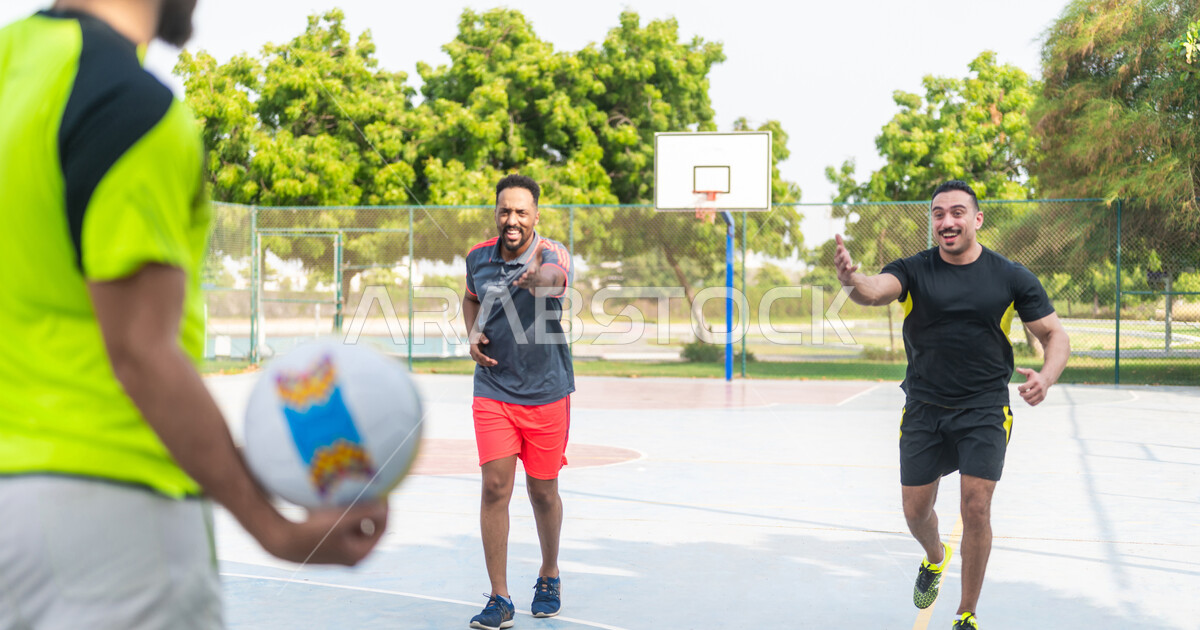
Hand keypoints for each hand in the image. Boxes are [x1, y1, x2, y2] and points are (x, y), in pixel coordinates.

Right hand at [261, 500, 388, 566]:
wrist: (281, 541)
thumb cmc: (312, 531)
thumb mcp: (342, 519)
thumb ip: (366, 511)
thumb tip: (384, 506)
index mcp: (359, 554)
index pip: (382, 529)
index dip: (384, 509)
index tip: (382, 492)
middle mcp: (351, 557)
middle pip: (369, 527)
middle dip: (369, 508)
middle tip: (369, 491)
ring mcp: (339, 552)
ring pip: (355, 526)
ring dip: (354, 510)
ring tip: (349, 494)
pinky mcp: (328, 546)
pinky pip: (342, 526)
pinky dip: (341, 514)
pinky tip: (332, 502)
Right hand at [469, 330, 497, 366]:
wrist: (474, 337)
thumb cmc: (478, 335)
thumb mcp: (480, 335)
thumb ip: (483, 338)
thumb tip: (487, 342)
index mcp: (473, 348)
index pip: (477, 354)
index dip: (483, 357)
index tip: (488, 359)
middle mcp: (472, 353)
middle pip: (479, 359)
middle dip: (487, 362)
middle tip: (495, 362)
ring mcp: (474, 356)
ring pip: (480, 362)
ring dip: (487, 364)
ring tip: (495, 363)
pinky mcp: (476, 357)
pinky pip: (481, 362)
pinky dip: (486, 363)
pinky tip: (492, 364)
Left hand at [513, 240, 545, 290]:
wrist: (540, 281)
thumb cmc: (537, 268)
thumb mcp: (538, 261)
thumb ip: (539, 253)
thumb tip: (542, 244)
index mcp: (536, 272)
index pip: (535, 271)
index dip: (533, 271)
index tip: (531, 270)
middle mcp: (534, 278)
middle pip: (531, 278)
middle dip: (528, 277)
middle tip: (524, 276)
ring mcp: (530, 282)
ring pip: (527, 283)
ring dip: (523, 282)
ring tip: (520, 280)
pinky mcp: (526, 285)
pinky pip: (522, 286)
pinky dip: (518, 285)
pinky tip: (514, 283)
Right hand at [833, 234, 858, 285]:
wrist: (846, 277)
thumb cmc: (844, 263)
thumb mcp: (843, 253)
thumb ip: (840, 244)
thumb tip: (836, 233)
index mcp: (836, 260)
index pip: (836, 255)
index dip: (838, 251)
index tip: (840, 246)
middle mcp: (837, 266)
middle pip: (837, 262)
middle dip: (840, 257)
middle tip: (844, 252)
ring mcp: (841, 272)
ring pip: (841, 267)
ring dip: (844, 263)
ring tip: (847, 258)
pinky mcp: (846, 276)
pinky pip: (849, 273)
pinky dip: (852, 269)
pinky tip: (857, 265)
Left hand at [1015, 366, 1049, 405]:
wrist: (1046, 380)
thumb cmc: (1036, 376)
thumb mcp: (1030, 372)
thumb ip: (1023, 371)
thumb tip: (1017, 369)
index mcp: (1035, 382)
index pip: (1024, 387)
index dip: (1019, 388)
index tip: (1019, 387)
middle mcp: (1039, 388)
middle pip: (1026, 395)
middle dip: (1021, 394)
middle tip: (1021, 392)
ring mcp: (1041, 394)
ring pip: (1030, 401)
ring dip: (1025, 399)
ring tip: (1025, 395)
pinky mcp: (1042, 398)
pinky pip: (1034, 404)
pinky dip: (1029, 402)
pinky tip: (1028, 398)